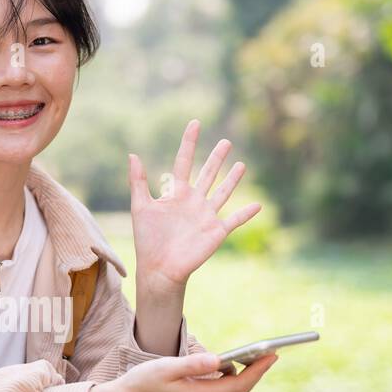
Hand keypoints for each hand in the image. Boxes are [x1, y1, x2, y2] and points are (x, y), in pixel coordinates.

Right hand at [84, 350, 278, 391]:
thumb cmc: (141, 382)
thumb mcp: (165, 368)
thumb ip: (192, 365)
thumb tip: (218, 359)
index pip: (238, 385)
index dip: (257, 370)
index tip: (272, 355)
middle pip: (238, 390)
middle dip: (256, 372)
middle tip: (270, 353)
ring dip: (241, 375)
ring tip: (250, 355)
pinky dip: (227, 378)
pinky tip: (225, 365)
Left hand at [129, 120, 261, 294]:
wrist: (159, 268)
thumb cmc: (147, 240)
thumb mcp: (140, 207)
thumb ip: (138, 181)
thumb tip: (132, 154)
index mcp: (175, 193)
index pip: (183, 162)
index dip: (189, 143)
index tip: (195, 123)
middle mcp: (193, 201)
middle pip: (207, 174)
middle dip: (216, 158)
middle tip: (226, 141)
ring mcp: (206, 215)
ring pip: (222, 192)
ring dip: (232, 179)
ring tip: (241, 164)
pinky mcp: (216, 231)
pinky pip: (235, 220)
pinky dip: (246, 213)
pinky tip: (258, 205)